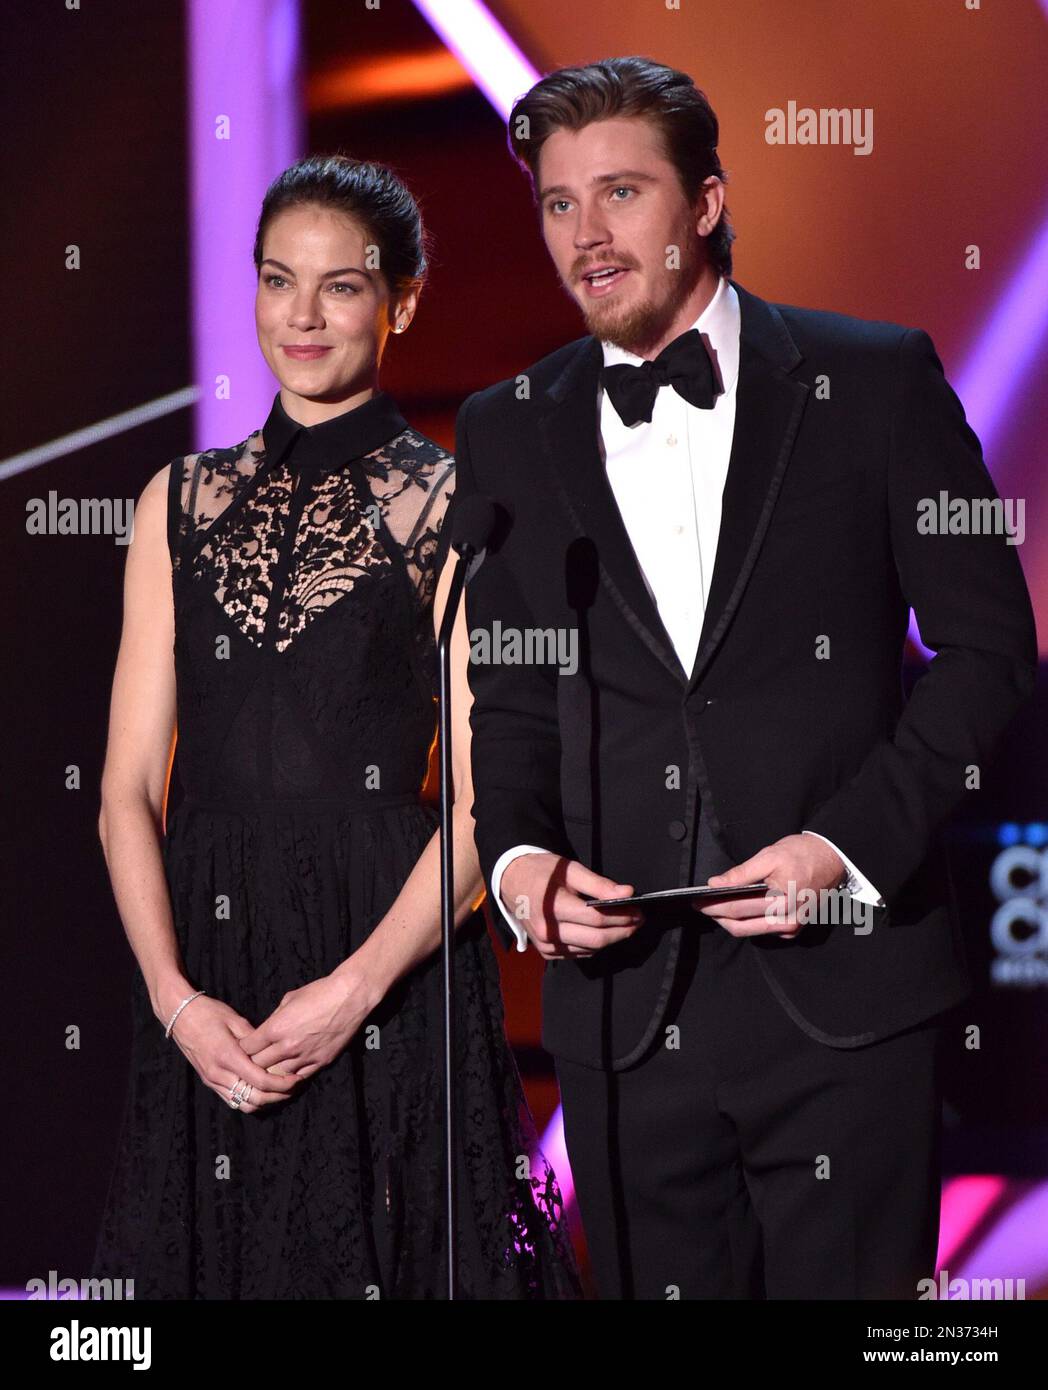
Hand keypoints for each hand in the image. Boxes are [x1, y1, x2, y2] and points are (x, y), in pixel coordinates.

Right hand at [167, 995, 301, 1113]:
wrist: (180, 1015)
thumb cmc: (209, 1013)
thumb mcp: (235, 1020)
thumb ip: (255, 1039)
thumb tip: (274, 1051)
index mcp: (228, 1057)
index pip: (260, 1081)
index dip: (281, 1084)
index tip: (297, 1079)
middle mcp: (218, 1073)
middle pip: (253, 1099)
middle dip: (276, 1097)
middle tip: (293, 1088)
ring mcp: (211, 1080)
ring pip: (242, 1104)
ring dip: (263, 1101)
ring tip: (280, 1091)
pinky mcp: (208, 1081)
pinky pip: (231, 1099)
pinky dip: (248, 1099)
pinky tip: (261, 1090)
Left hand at [236, 968, 377, 1081]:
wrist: (349, 996)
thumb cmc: (319, 992)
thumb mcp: (289, 999)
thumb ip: (275, 1018)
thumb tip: (267, 1029)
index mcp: (276, 1028)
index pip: (248, 1048)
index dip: (244, 1048)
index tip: (245, 1047)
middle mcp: (287, 1046)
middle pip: (259, 1065)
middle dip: (254, 1063)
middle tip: (254, 1061)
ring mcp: (305, 1056)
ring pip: (277, 1076)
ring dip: (272, 1072)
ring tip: (270, 1070)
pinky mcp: (321, 1062)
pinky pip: (299, 1077)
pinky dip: (292, 1076)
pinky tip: (288, 1074)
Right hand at [500, 852, 643, 958]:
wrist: (511, 881)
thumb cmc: (542, 871)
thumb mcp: (570, 869)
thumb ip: (599, 884)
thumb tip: (628, 893)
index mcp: (552, 908)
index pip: (596, 919)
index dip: (622, 917)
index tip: (638, 911)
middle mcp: (548, 932)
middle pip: (596, 939)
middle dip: (622, 931)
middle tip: (638, 920)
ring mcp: (546, 946)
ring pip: (590, 949)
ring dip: (611, 939)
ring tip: (626, 925)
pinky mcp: (547, 952)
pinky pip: (579, 953)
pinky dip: (596, 945)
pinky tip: (604, 932)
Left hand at [694, 833, 845, 938]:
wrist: (832, 859)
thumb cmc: (802, 854)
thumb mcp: (769, 856)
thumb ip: (741, 873)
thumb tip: (715, 884)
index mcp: (780, 901)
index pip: (737, 909)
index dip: (713, 906)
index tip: (696, 902)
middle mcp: (787, 921)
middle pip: (741, 926)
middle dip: (717, 917)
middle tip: (701, 907)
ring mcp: (792, 928)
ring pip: (751, 931)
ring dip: (731, 921)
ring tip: (715, 907)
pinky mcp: (794, 929)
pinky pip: (765, 931)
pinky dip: (749, 922)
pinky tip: (737, 910)